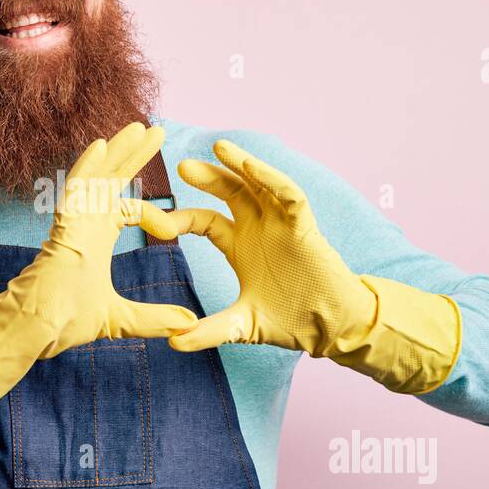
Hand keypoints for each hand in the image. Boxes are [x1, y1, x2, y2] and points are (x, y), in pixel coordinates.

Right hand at [3, 122, 198, 357]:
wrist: (36, 331)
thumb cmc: (65, 322)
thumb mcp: (121, 320)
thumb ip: (154, 318)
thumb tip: (188, 323)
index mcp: (96, 238)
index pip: (128, 209)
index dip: (154, 215)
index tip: (173, 233)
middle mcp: (85, 223)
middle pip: (113, 179)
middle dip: (135, 154)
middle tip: (157, 130)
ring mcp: (72, 222)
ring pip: (96, 176)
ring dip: (117, 150)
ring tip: (139, 126)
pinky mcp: (61, 227)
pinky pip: (73, 189)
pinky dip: (85, 167)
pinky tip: (101, 145)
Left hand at [147, 138, 377, 354]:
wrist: (329, 329)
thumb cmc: (289, 322)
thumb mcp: (241, 327)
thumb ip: (208, 331)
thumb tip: (171, 341)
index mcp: (239, 246)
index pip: (205, 221)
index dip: (182, 219)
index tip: (158, 225)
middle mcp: (258, 228)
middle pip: (229, 192)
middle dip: (208, 177)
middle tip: (182, 167)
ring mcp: (281, 224)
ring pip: (259, 183)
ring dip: (240, 164)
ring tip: (219, 147)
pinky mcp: (304, 227)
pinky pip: (289, 195)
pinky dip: (271, 178)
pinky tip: (251, 166)